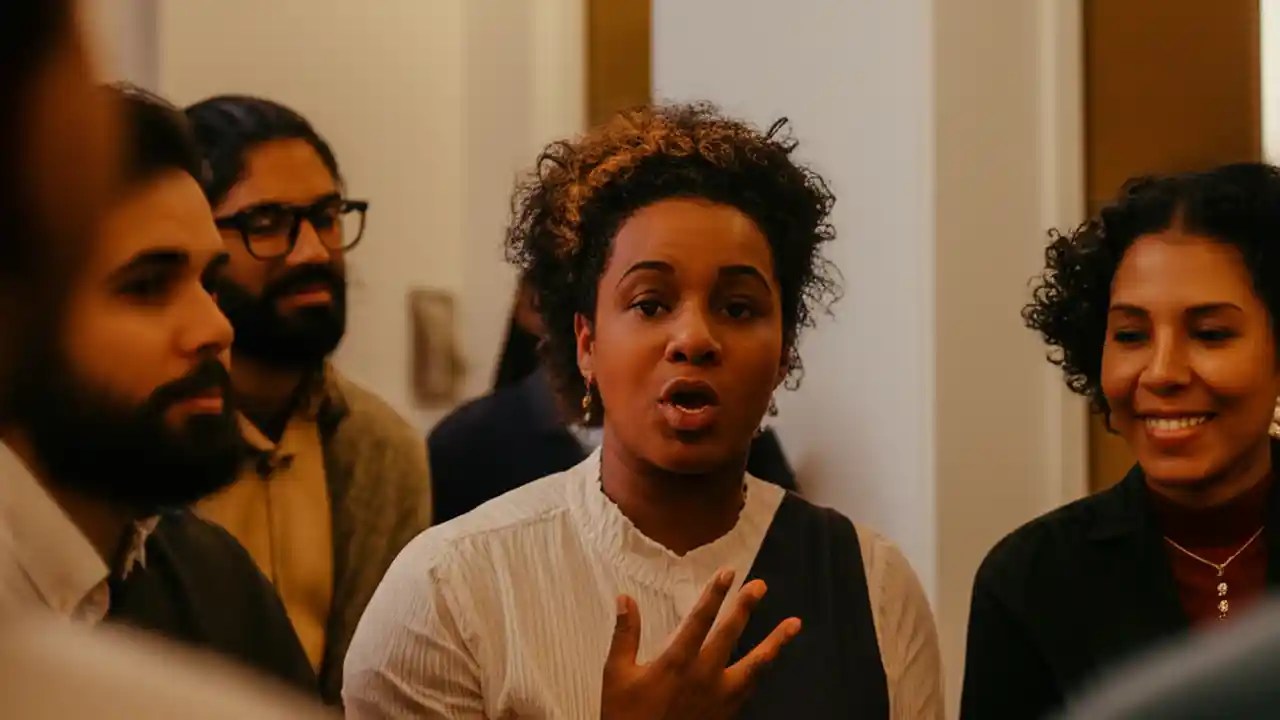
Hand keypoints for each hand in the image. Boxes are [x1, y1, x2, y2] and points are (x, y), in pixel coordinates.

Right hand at [600, 568, 801, 719]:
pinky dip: (762, 672)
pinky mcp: (727, 714)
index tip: (728, 573)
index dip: (714, 594)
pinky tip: (770, 662)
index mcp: (676, 662)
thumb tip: (625, 599)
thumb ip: (625, 634)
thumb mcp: (616, 675)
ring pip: (755, 665)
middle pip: (730, 634)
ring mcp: (719, 697)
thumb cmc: (626, 717)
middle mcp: (703, 676)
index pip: (699, 619)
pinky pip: (751, 689)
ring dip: (775, 642)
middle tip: (760, 586)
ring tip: (793, 625)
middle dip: (745, 607)